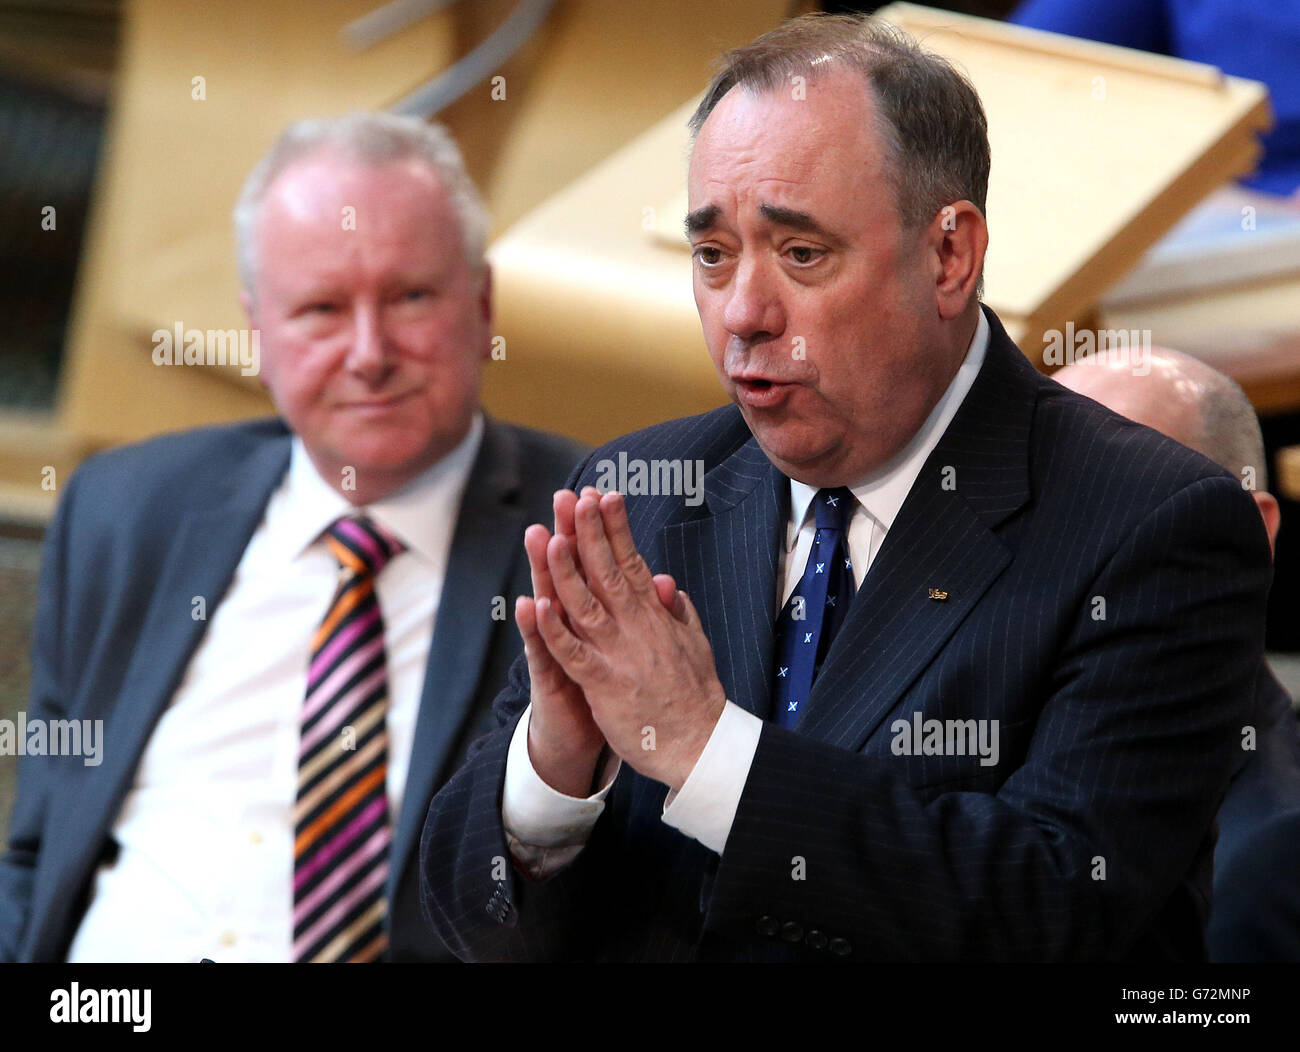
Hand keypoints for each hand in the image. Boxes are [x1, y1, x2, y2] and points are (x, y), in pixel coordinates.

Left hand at [534, 490, 726, 790]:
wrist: (700, 745)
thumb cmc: (696, 697)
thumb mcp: (693, 644)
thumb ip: (676, 611)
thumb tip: (664, 581)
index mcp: (655, 616)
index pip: (631, 561)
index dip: (615, 528)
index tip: (604, 495)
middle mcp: (636, 627)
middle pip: (607, 571)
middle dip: (589, 533)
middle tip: (575, 497)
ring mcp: (619, 654)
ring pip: (586, 604)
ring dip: (567, 571)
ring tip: (551, 537)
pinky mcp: (604, 684)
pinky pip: (573, 653)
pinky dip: (555, 630)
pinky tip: (538, 605)